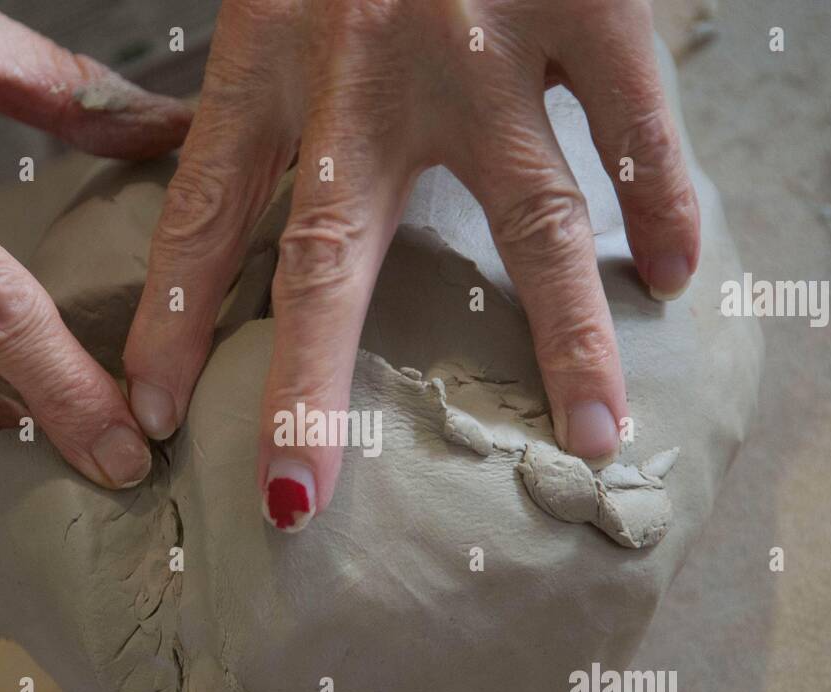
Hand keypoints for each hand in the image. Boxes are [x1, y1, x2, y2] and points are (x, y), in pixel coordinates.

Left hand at [120, 0, 698, 530]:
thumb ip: (254, 88)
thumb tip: (229, 195)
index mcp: (267, 59)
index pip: (196, 216)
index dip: (168, 323)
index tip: (148, 416)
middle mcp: (363, 72)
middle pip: (331, 259)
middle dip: (309, 391)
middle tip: (293, 503)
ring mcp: (482, 46)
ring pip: (531, 220)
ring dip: (566, 339)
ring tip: (592, 435)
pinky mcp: (589, 3)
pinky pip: (637, 129)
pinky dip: (666, 203)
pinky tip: (681, 275)